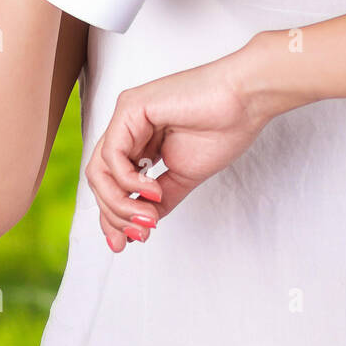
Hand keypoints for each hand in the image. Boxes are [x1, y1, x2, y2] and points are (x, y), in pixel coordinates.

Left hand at [84, 45, 270, 251]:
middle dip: (115, 214)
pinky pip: (112, 154)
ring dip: (120, 203)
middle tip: (141, 233)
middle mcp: (128, 127)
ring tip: (149, 217)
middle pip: (100, 179)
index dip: (113, 217)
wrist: (246, 101)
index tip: (126, 244)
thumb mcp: (183, 176)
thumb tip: (139, 227)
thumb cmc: (224, 129)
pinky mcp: (130, 107)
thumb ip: (159, 199)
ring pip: (100, 170)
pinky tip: (154, 189)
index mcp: (140, 141)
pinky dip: (129, 180)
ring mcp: (127, 116)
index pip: (111, 183)